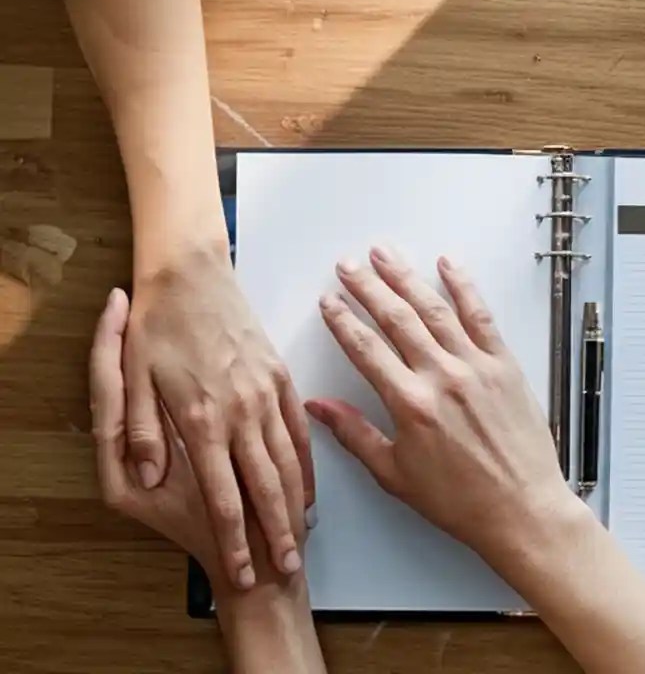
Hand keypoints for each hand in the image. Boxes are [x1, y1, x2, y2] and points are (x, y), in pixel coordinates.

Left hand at [125, 246, 313, 588]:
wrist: (193, 274)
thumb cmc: (159, 324)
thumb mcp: (134, 377)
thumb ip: (143, 431)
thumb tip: (150, 475)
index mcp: (204, 419)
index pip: (225, 495)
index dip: (236, 538)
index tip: (244, 571)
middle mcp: (242, 412)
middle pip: (267, 486)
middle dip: (277, 533)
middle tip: (286, 567)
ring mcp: (266, 395)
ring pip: (290, 461)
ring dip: (297, 504)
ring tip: (301, 537)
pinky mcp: (280, 379)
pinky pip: (300, 430)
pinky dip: (307, 463)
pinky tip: (309, 484)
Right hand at [305, 248, 581, 561]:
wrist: (522, 509)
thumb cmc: (460, 501)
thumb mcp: (396, 474)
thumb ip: (355, 434)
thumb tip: (318, 406)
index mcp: (411, 405)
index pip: (366, 350)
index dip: (343, 321)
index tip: (328, 301)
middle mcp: (443, 377)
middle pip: (397, 319)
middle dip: (368, 287)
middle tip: (347, 264)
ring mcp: (477, 367)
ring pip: (435, 309)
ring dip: (406, 278)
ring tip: (384, 254)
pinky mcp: (506, 366)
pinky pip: (482, 316)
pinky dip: (464, 287)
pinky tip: (448, 265)